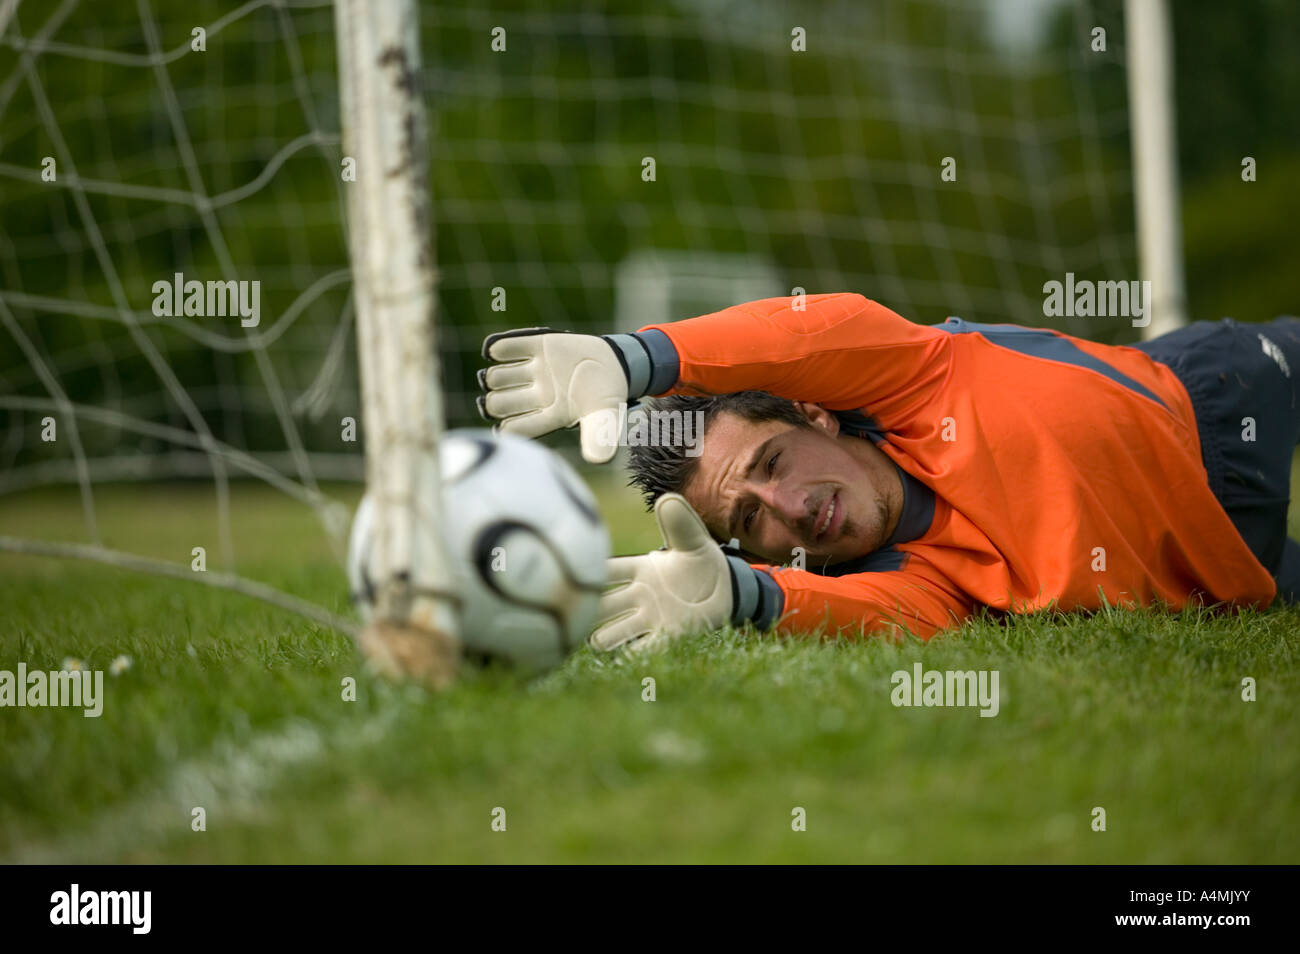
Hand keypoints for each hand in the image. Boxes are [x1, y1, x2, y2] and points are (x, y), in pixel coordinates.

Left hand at [478, 329, 626, 463]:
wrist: (616, 363)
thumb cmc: (607, 396)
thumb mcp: (605, 418)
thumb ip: (600, 438)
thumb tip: (598, 461)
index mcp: (547, 416)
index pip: (515, 429)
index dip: (505, 429)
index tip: (503, 426)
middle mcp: (535, 396)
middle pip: (498, 404)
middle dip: (494, 403)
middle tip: (498, 398)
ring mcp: (533, 371)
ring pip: (496, 377)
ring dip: (494, 376)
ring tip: (502, 374)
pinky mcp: (535, 346)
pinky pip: (504, 348)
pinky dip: (495, 348)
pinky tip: (492, 350)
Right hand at [590, 493, 732, 652]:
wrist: (727, 589)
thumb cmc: (703, 560)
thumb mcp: (695, 540)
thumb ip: (680, 524)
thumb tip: (667, 499)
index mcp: (640, 569)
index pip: (608, 571)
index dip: (593, 574)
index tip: (578, 577)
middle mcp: (638, 595)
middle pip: (601, 606)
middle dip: (588, 612)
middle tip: (574, 617)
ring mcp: (649, 618)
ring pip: (612, 632)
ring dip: (604, 637)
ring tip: (597, 641)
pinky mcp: (665, 636)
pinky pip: (642, 649)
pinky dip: (630, 655)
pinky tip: (623, 658)